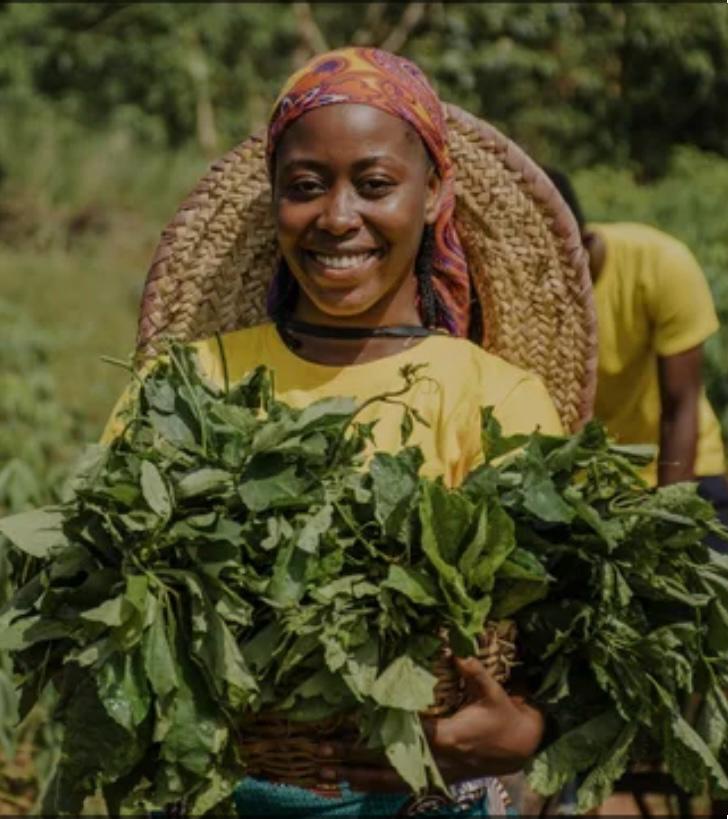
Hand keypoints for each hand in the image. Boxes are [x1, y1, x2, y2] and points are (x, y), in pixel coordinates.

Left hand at [317, 656, 544, 791]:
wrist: (522, 748)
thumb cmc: (505, 717)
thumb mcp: (492, 690)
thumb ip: (472, 668)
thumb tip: (452, 644)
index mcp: (447, 736)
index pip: (404, 733)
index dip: (376, 728)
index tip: (348, 722)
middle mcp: (435, 759)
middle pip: (386, 761)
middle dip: (353, 757)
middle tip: (320, 751)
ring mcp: (434, 772)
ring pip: (389, 779)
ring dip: (356, 774)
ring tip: (326, 771)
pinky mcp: (435, 777)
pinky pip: (399, 784)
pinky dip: (375, 784)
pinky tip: (354, 782)